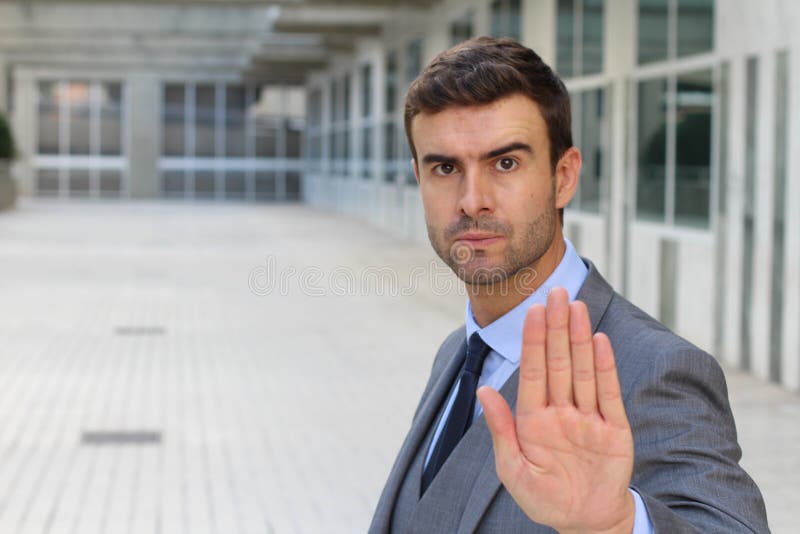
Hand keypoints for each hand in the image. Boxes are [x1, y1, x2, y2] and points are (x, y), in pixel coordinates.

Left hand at [477, 287, 634, 533]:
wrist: (585, 522)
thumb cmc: (545, 498)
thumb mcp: (514, 470)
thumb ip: (501, 429)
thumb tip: (483, 389)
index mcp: (533, 419)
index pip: (533, 371)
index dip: (533, 341)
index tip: (532, 311)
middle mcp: (561, 411)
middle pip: (558, 362)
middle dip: (556, 328)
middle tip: (556, 292)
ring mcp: (588, 418)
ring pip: (582, 370)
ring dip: (579, 339)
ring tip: (576, 307)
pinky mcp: (614, 429)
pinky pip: (609, 393)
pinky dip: (605, 367)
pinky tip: (599, 341)